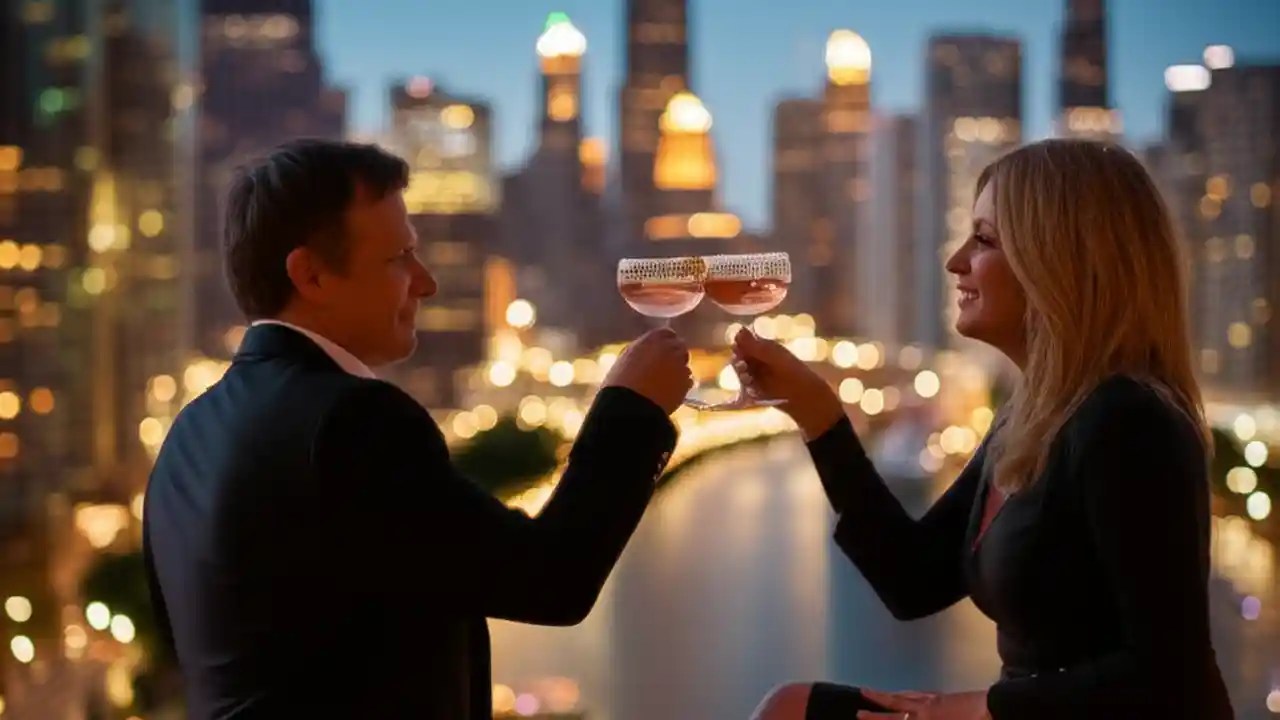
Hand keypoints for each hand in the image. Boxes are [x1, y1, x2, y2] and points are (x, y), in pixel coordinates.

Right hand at [602, 327, 692, 414]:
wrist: (631, 405)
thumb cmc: (621, 382)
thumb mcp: (626, 358)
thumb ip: (642, 350)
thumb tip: (648, 352)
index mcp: (653, 339)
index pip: (667, 333)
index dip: (664, 342)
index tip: (660, 350)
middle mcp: (670, 348)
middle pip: (679, 346)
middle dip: (674, 354)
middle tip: (664, 366)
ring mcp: (680, 365)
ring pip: (684, 364)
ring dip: (678, 370)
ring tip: (664, 382)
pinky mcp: (686, 383)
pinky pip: (687, 380)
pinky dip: (681, 384)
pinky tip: (669, 391)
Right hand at [731, 328, 842, 438]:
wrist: (805, 396)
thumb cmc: (793, 373)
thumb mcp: (773, 356)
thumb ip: (755, 345)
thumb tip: (738, 330)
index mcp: (765, 348)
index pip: (744, 344)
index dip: (739, 349)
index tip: (739, 355)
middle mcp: (760, 360)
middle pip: (740, 359)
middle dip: (739, 365)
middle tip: (745, 371)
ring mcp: (759, 375)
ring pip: (742, 373)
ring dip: (743, 377)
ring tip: (751, 383)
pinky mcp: (759, 390)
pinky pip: (746, 387)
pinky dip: (747, 389)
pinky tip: (753, 391)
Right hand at [856, 688, 990, 719]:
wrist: (995, 710)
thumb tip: (910, 717)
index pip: (894, 719)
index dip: (875, 719)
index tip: (859, 714)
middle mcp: (926, 708)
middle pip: (897, 703)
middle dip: (878, 700)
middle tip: (862, 692)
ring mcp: (936, 700)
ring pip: (909, 695)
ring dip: (892, 694)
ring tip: (879, 691)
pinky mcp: (947, 697)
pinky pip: (923, 693)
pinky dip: (911, 692)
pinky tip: (911, 693)